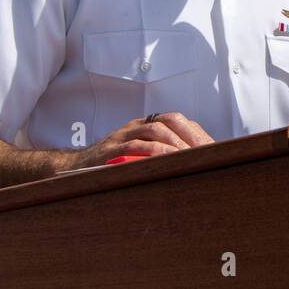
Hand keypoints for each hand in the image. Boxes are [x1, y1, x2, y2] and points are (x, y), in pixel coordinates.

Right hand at [61, 112, 213, 169]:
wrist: (76, 168)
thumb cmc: (113, 164)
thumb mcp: (140, 156)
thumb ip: (162, 156)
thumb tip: (196, 165)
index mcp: (147, 125)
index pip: (177, 120)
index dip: (195, 131)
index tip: (212, 146)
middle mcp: (137, 126)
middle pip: (169, 120)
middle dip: (190, 134)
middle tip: (204, 151)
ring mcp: (123, 135)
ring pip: (155, 130)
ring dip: (175, 142)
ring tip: (189, 156)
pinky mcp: (111, 148)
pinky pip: (134, 145)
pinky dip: (152, 151)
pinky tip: (165, 161)